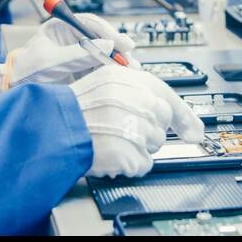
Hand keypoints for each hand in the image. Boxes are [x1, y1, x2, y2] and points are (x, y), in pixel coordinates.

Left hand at [0, 13, 136, 92]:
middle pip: (101, 40)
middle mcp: (71, 39)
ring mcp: (77, 56)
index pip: (90, 24)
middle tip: (131, 63)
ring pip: (103, 56)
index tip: (124, 44)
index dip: (109, 32)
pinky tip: (121, 82)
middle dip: (117, 51)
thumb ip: (78, 54)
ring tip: (132, 74)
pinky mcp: (80, 72)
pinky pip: (99, 71)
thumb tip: (107, 44)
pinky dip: (110, 76)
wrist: (14, 95)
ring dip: (116, 65)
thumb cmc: (26, 73)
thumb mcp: (51, 62)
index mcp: (61, 28)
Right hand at [68, 65, 206, 178]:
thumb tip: (187, 125)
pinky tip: (111, 154)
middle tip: (123, 129)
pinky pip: (143, 164)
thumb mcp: (104, 88)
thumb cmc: (74, 113)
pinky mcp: (125, 150)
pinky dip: (130, 165)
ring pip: (155, 143)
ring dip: (138, 148)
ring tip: (112, 139)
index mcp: (124, 77)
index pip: (166, 94)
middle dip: (149, 129)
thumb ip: (140, 96)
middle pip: (163, 119)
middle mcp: (131, 98)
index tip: (194, 130)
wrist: (48, 131)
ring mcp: (129, 124)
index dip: (184, 115)